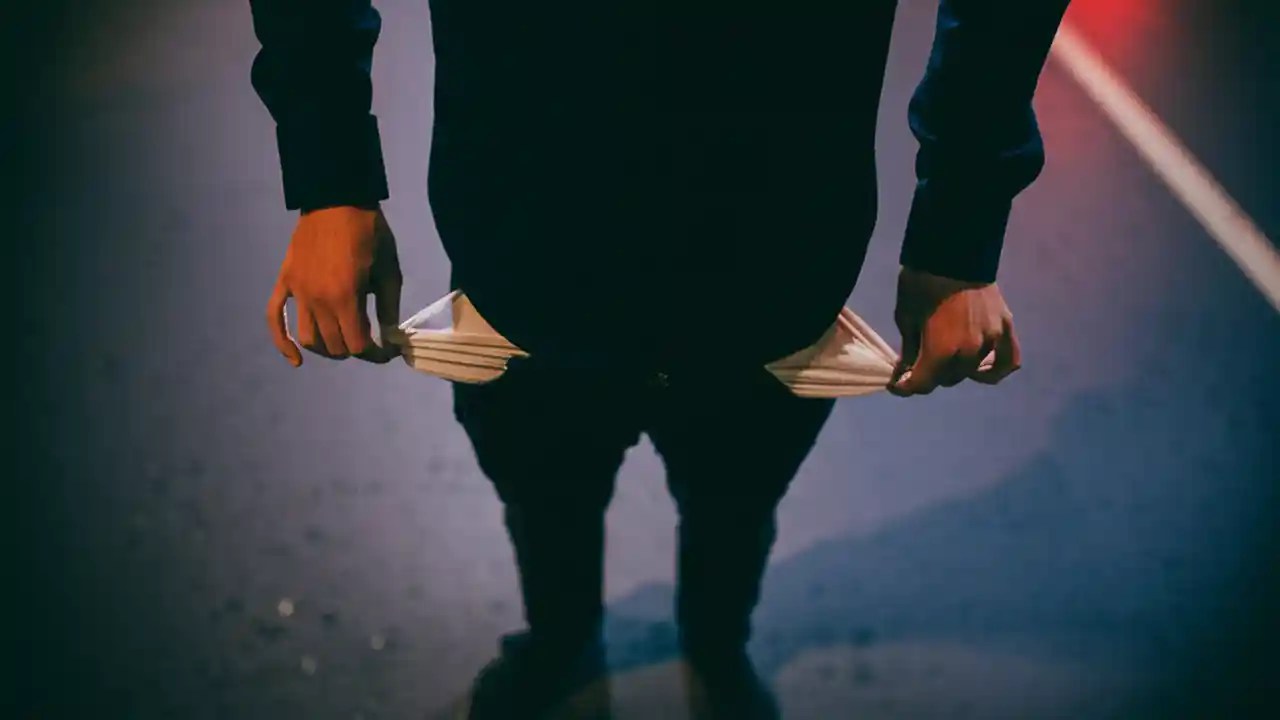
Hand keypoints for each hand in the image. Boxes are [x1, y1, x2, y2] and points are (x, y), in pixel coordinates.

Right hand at [267, 205, 402, 366]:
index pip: (358, 345)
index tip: (388, 351)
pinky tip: (295, 359)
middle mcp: (317, 300)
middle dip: (356, 350)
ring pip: (309, 339)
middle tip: (370, 342)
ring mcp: (298, 292)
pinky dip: (282, 342)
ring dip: (327, 348)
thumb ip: (388, 307)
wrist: (336, 199)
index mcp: (345, 297)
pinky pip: (275, 318)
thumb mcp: (389, 270)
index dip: (376, 355)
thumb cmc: (369, 232)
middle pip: (334, 346)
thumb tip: (390, 336)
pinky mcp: (285, 282)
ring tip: (343, 343)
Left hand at [889, 266, 1020, 396]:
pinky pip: (1009, 360)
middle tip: (919, 365)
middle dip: (930, 375)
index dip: (905, 388)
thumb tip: (905, 371)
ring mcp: (992, 340)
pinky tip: (981, 369)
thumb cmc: (921, 283)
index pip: (923, 384)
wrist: (952, 252)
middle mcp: (970, 352)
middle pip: (948, 379)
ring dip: (956, 370)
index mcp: (942, 351)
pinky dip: (995, 369)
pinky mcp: (1006, 327)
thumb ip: (909, 349)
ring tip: (945, 360)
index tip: (897, 385)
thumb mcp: (905, 317)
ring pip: (973, 372)